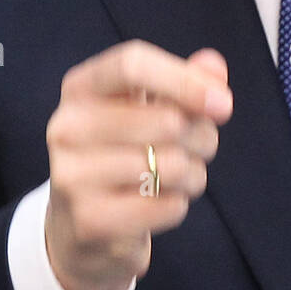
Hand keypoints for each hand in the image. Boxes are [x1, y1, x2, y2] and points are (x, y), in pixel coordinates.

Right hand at [44, 39, 231, 289]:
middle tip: (196, 147)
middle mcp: (67, 127)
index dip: (185, 80)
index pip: (132, 65)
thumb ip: (184, 80)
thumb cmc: (124, 151)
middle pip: (167, 120)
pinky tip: (156, 204)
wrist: (79, 225)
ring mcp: (73, 176)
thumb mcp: (148, 107)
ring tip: (175, 177)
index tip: (224, 103)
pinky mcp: (90, 221)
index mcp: (80, 88)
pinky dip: (178, 204)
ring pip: (174, 166)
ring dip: (193, 174)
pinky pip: (169, 206)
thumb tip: (212, 65)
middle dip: (202, 137)